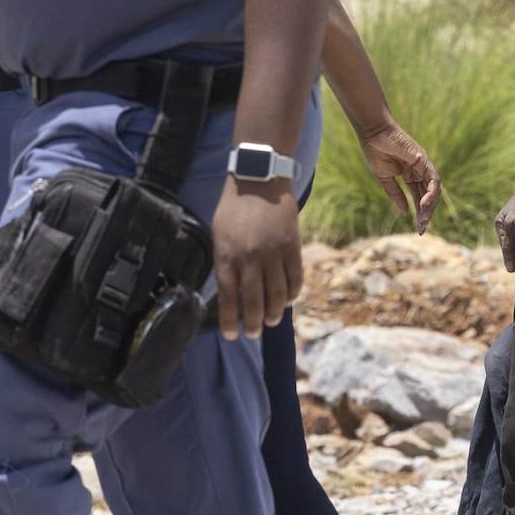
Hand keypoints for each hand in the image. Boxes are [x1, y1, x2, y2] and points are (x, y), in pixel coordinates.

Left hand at [212, 179, 301, 340]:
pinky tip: (286, 300)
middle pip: (254, 301)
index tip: (232, 335)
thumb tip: (231, 290)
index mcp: (226, 256)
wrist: (259, 180)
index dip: (229, 320)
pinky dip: (292, 294)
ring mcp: (273, 253)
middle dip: (253, 323)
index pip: (227, 298)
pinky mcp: (292, 247)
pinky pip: (295, 278)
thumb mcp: (219, 235)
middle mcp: (250, 258)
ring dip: (273, 313)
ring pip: (277, 294)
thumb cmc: (233, 208)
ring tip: (270, 321)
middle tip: (252, 333)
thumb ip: (224, 262)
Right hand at [357, 121, 440, 233]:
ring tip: (422, 220)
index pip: (418, 196)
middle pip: (427, 195)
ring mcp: (423, 166)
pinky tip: (424, 204)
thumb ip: (395, 194)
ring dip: (429, 206)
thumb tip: (404, 212)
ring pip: (433, 190)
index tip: (418, 228)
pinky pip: (433, 179)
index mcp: (409, 175)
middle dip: (426, 213)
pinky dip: (431, 192)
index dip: (419, 212)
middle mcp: (419, 171)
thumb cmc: (376, 152)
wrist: (373, 134)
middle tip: (421, 229)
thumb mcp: (385, 178)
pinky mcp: (424, 160)